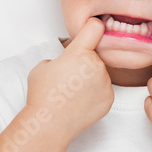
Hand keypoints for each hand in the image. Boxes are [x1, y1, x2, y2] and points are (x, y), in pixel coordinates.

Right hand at [26, 17, 113, 146]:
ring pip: (100, 73)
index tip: (92, 30)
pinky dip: (95, 94)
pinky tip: (80, 102)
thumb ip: (61, 57)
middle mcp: (96, 65)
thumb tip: (69, 61)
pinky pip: (104, 89)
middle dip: (85, 62)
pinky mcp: (109, 98)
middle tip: (69, 77)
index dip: (92, 27)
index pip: (95, 27)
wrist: (49, 123)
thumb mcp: (43, 65)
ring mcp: (105, 83)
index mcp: (79, 53)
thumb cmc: (42, 94)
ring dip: (90, 79)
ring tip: (73, 93)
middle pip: (95, 55)